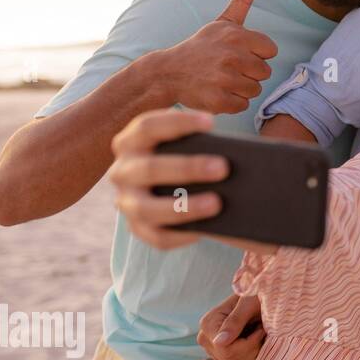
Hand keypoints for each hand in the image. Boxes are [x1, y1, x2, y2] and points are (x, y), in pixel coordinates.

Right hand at [109, 109, 227, 248]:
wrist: (171, 188)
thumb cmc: (185, 156)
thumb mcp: (186, 144)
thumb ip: (200, 142)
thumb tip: (237, 152)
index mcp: (132, 142)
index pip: (147, 126)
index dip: (177, 122)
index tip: (210, 122)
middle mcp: (122, 171)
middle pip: (149, 168)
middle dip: (187, 168)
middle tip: (224, 167)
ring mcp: (127, 202)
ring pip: (147, 208)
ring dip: (182, 207)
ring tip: (217, 203)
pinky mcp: (138, 228)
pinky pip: (157, 236)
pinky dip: (180, 235)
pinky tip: (205, 231)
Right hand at [153, 0, 278, 113]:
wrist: (167, 72)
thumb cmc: (201, 47)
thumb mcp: (222, 22)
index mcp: (237, 36)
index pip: (271, 51)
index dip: (256, 53)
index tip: (238, 52)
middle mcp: (232, 56)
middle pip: (264, 72)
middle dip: (249, 72)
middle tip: (227, 68)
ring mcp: (225, 79)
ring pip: (255, 90)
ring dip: (241, 88)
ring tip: (220, 79)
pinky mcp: (219, 100)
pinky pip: (243, 105)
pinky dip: (231, 102)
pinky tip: (216, 92)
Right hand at [197, 293, 264, 359]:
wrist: (263, 297)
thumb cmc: (258, 296)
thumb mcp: (250, 305)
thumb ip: (235, 321)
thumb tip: (219, 343)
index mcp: (208, 324)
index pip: (224, 349)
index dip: (249, 343)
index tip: (260, 328)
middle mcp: (205, 338)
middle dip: (252, 348)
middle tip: (261, 330)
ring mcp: (212, 348)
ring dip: (254, 351)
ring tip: (258, 333)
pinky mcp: (222, 355)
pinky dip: (252, 355)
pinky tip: (256, 341)